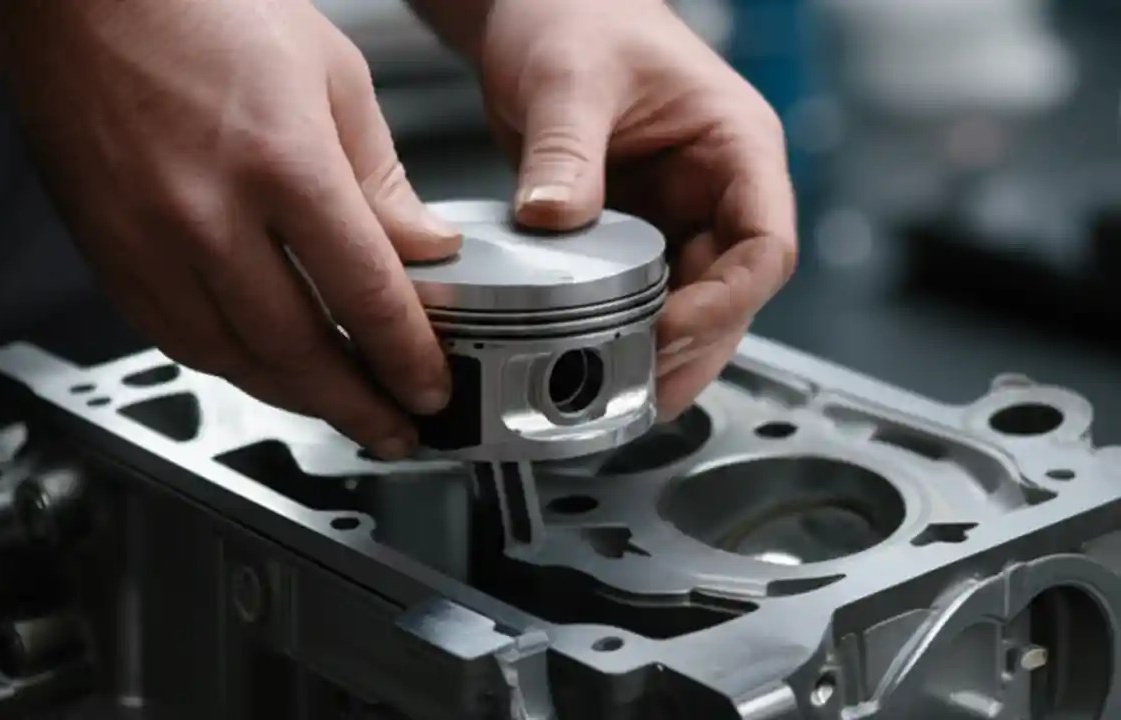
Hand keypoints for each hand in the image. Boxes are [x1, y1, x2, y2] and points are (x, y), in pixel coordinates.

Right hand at [2, 0, 459, 457]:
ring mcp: (150, 244)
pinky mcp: (111, 257)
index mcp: (283, 162)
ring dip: (298, 399)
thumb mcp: (331, 73)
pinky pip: (180, 340)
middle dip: (358, 404)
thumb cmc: (204, 10)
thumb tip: (422, 247)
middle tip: (396, 430)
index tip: (430, 388)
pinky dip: (234, 368)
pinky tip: (270, 373)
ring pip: (235, 360)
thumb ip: (381, 176)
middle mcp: (209, 215)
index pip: (364, 294)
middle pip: (299, 349)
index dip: (406, 356)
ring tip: (343, 412)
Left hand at [476, 0, 797, 420]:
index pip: (764, 247)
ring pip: (692, 307)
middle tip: (636, 393)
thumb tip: (553, 219)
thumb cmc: (581, 16)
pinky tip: (594, 365)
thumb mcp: (570, 80)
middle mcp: (719, 190)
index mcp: (737, 148)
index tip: (668, 334)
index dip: (724, 304)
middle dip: (691, 349)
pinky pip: (643, 297)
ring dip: (660, 354)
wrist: (543, 9)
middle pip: (732, 295)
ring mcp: (678, 216)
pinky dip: (624, 334)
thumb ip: (566, 151)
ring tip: (614, 397)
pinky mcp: (635, 234)